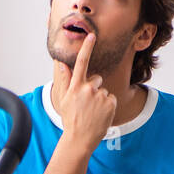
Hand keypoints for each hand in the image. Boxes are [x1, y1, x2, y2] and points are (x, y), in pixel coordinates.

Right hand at [52, 30, 115, 147]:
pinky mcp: (111, 103)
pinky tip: (100, 115)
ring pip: (104, 90)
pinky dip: (108, 106)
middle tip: (87, 104)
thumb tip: (62, 63)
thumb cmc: (70, 119)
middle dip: (94, 87)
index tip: (91, 35)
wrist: (80, 139)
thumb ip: (64, 80)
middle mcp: (88, 89)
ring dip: (100, 99)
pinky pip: (111, 98)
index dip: (87, 48)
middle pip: (97, 79)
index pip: (82, 63)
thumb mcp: (64, 99)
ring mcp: (100, 96)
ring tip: (93, 112)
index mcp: (76, 87)